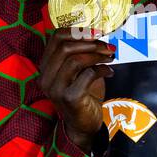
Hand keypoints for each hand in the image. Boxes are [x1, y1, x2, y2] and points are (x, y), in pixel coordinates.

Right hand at [38, 27, 114, 152]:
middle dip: (91, 43)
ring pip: (75, 60)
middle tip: (108, 46)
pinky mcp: (69, 98)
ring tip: (111, 57)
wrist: (83, 125)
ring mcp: (55, 88)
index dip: (77, 31)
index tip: (96, 32)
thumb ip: (80, 53)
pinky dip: (102, 70)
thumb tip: (97, 34)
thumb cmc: (82, 94)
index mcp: (45, 66)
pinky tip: (109, 72)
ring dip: (97, 55)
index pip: (55, 37)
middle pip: (65, 47)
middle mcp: (46, 77)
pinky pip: (88, 75)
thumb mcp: (78, 70)